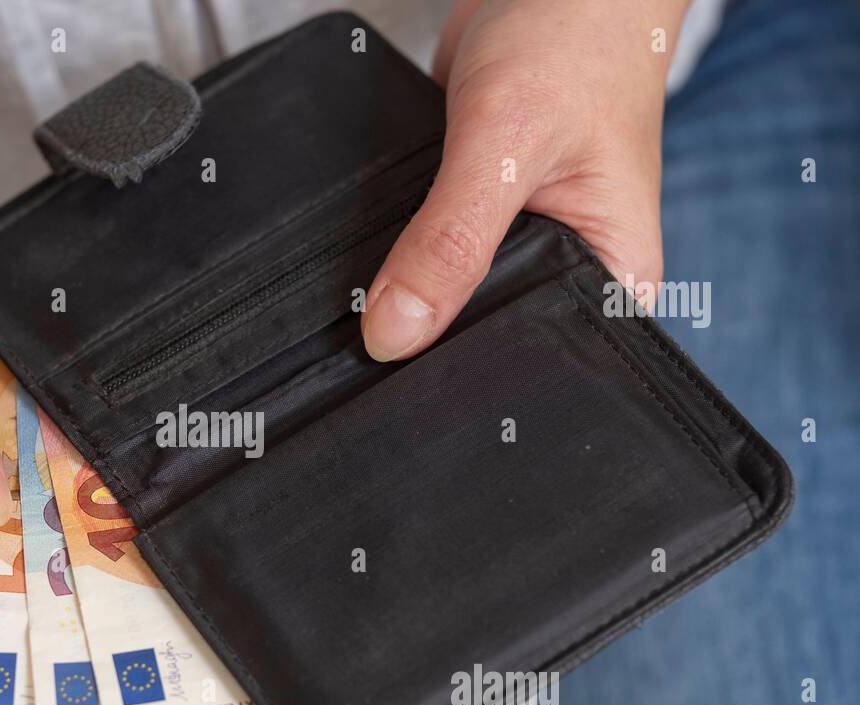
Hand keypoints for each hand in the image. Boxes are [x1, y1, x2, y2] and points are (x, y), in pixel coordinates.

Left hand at [362, 0, 686, 360]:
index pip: (542, 363)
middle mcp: (570, 273)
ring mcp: (519, 249)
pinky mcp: (475, 221)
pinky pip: (429, 259)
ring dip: (409, 289)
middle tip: (378, 328)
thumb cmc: (575, 38)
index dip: (471, 374)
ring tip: (377, 281)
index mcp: (615, 280)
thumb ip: (451, 240)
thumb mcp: (507, 144)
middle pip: (487, 338)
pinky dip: (399, 254)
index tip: (407, 381)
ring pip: (450, 301)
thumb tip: (393, 331)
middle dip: (432, 333)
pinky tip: (375, 254)